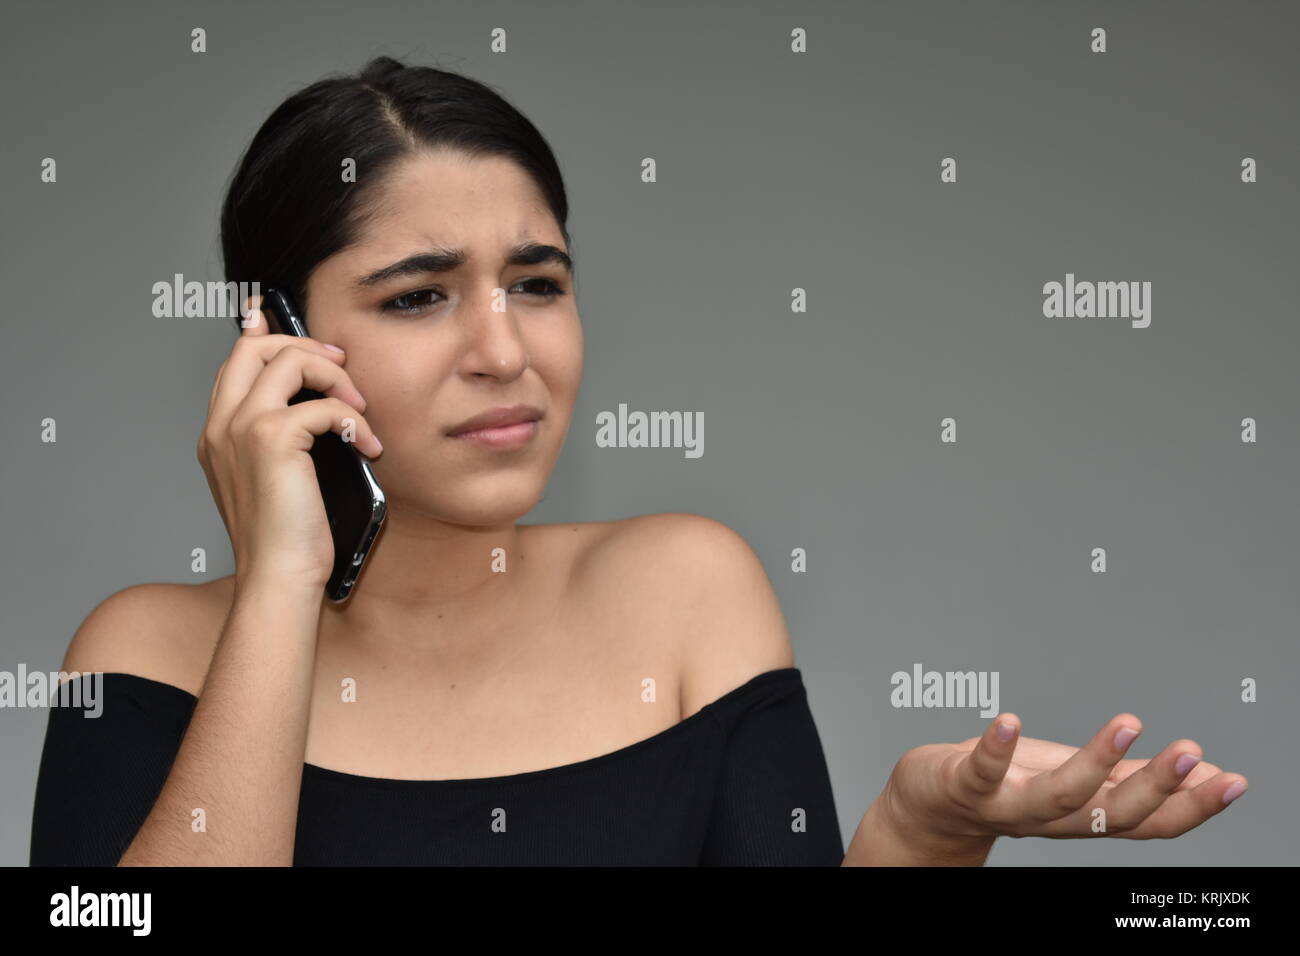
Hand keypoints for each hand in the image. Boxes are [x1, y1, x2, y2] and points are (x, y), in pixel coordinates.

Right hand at [197, 295, 382, 589]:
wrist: (279, 577)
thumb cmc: (288, 539)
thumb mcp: (282, 480)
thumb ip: (288, 439)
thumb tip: (319, 407)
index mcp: (218, 434)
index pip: (234, 362)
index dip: (260, 333)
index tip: (278, 315)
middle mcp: (221, 425)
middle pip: (256, 348)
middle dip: (306, 347)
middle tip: (342, 366)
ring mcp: (241, 429)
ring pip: (287, 361)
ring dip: (335, 377)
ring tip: (358, 410)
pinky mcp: (271, 440)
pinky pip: (322, 406)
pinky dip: (353, 421)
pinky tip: (369, 447)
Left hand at [884, 712, 1247, 847]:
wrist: (929, 811)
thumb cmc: (1006, 787)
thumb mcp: (1076, 781)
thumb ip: (1130, 778)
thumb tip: (1204, 771)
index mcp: (1085, 814)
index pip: (1148, 820)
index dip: (1193, 807)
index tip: (1233, 780)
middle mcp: (1051, 818)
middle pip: (1112, 814)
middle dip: (1156, 786)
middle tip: (1192, 753)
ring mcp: (1006, 804)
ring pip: (1056, 797)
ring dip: (1094, 763)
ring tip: (1127, 723)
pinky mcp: (964, 786)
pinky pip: (980, 772)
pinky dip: (995, 748)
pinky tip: (1009, 721)